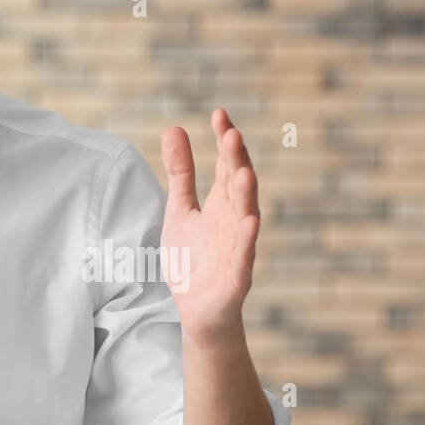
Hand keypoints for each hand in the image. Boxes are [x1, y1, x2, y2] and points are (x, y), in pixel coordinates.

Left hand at [159, 109, 260, 349]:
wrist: (196, 311)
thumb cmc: (193, 257)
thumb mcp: (179, 208)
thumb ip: (180, 172)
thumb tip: (174, 128)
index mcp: (221, 203)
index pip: (225, 164)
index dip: (224, 141)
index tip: (219, 113)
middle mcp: (233, 220)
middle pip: (237, 184)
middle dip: (236, 160)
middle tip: (231, 133)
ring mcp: (237, 246)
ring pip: (245, 216)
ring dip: (245, 195)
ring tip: (242, 171)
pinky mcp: (236, 275)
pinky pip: (244, 255)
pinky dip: (247, 239)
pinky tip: (250, 222)